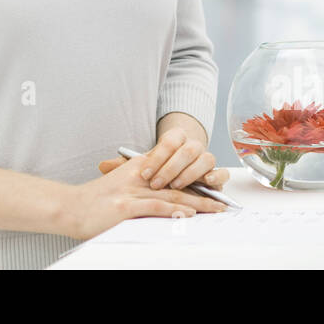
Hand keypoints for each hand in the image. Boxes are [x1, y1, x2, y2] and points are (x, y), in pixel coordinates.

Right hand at [64, 153, 227, 239]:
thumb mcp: (119, 185)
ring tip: (215, 209)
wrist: (69, 207)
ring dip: (197, 203)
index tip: (212, 188)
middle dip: (203, 194)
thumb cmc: (93, 201)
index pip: (172, 171)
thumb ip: (141, 186)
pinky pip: (154, 207)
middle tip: (222, 203)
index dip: (194, 179)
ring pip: (172, 195)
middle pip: (177, 185)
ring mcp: (132, 192)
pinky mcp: (125, 206)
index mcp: (137, 171)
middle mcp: (138, 178)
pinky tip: (187, 214)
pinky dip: (173, 211)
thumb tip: (166, 199)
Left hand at [97, 127, 226, 191]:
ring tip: (176, 185)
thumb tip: (102, 166)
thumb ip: (125, 165)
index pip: (168, 141)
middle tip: (157, 183)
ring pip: (205, 159)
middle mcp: (193, 145)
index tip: (145, 173)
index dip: (157, 157)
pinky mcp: (217, 174)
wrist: (182, 166)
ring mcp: (206, 158)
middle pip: (187, 150)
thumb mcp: (143, 164)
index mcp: (175, 138)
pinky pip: (222, 172)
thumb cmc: (160, 166)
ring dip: (190, 173)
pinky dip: (217, 177)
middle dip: (171, 167)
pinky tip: (206, 183)